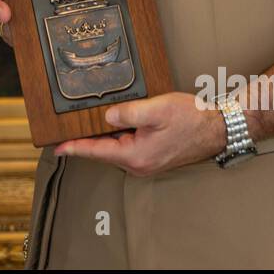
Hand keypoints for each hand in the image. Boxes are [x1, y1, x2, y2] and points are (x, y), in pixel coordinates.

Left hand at [54, 92, 226, 175]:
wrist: (217, 128)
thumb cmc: (191, 118)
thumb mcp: (157, 109)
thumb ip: (128, 113)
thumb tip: (106, 117)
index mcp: (136, 156)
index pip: (96, 152)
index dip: (74, 148)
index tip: (56, 147)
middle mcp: (139, 164)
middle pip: (104, 151)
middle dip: (87, 140)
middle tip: (68, 129)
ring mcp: (146, 162)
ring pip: (116, 148)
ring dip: (105, 137)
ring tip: (89, 124)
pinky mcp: (153, 157)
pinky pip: (128, 147)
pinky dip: (119, 136)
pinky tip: (116, 124)